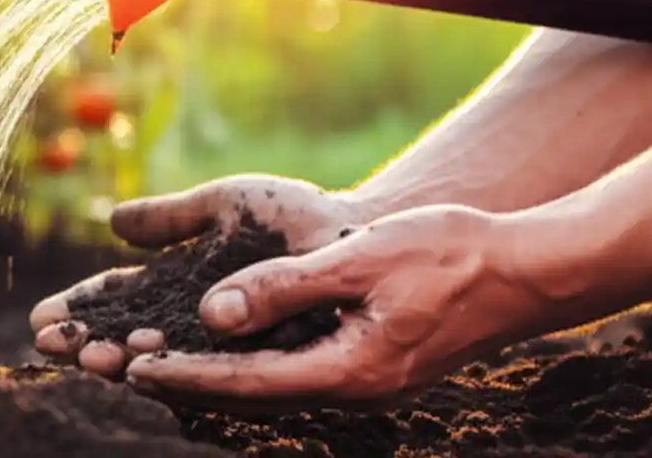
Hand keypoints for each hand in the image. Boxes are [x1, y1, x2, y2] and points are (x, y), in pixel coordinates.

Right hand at [29, 175, 368, 376]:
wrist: (358, 234)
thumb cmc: (294, 215)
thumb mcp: (223, 204)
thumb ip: (171, 216)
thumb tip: (113, 221)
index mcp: (178, 282)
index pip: (117, 300)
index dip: (80, 308)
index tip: (41, 316)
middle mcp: (193, 320)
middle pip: (126, 336)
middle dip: (88, 342)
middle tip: (55, 344)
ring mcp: (222, 344)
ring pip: (159, 358)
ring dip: (119, 360)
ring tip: (92, 357)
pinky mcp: (255, 362)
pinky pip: (206, 371)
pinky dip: (172, 371)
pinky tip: (144, 369)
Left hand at [124, 205, 548, 411]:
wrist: (526, 271)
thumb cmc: (449, 256)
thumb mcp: (359, 261)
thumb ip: (285, 287)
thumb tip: (214, 314)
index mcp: (348, 371)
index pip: (245, 382)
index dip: (185, 374)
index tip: (133, 366)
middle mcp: (351, 387)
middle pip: (250, 394)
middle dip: (187, 382)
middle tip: (126, 370)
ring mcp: (364, 379)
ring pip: (270, 386)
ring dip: (214, 374)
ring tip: (161, 361)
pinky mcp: (371, 362)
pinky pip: (294, 371)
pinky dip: (251, 362)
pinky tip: (228, 347)